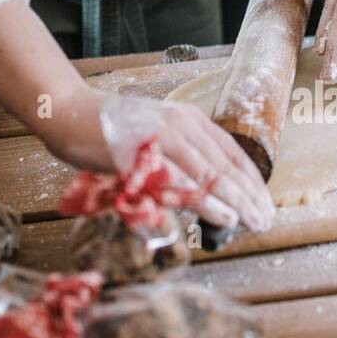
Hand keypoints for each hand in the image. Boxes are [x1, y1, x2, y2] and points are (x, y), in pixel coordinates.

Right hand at [46, 86, 274, 233]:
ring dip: (236, 202)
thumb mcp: (157, 138)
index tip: (264, 203)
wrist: (70, 114)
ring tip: (253, 223)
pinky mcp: (147, 154)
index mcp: (190, 120)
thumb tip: (205, 192)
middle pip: (227, 165)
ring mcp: (165, 137)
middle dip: (250, 197)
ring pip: (211, 174)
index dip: (251, 181)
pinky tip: (224, 217)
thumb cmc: (111, 132)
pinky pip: (183, 182)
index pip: (232, 153)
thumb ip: (180, 159)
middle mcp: (183, 125)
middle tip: (265, 221)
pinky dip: (207, 202)